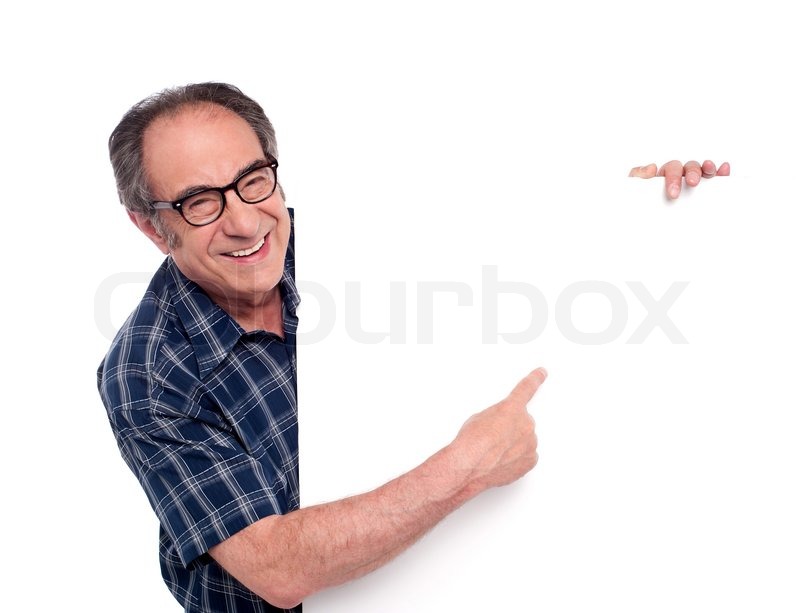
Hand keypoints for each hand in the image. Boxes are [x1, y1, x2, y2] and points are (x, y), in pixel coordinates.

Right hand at [455, 367, 547, 488]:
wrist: (469, 465)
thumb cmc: (471, 441)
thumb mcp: (479, 418)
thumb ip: (497, 417)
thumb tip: (500, 427)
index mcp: (512, 407)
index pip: (526, 389)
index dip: (535, 379)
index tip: (542, 373)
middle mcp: (526, 423)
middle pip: (523, 423)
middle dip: (511, 429)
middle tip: (494, 439)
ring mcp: (530, 443)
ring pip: (524, 441)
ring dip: (513, 446)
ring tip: (493, 454)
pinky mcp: (530, 461)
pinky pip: (526, 457)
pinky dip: (516, 459)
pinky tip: (500, 462)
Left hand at [629, 160, 729, 199]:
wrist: (647, 227)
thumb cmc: (640, 207)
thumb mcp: (633, 194)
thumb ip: (637, 179)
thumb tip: (650, 168)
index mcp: (662, 176)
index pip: (670, 170)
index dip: (673, 178)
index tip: (673, 194)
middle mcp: (679, 176)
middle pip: (688, 167)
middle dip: (691, 173)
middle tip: (692, 184)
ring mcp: (690, 182)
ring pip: (701, 169)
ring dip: (706, 167)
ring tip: (709, 171)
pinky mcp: (703, 191)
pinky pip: (714, 178)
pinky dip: (720, 172)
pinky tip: (724, 169)